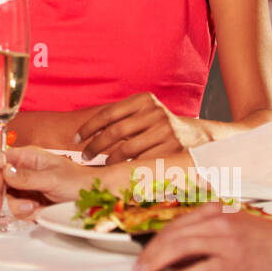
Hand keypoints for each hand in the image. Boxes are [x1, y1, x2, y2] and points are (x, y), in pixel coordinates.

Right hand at [0, 146, 84, 218]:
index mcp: (28, 157)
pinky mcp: (28, 203)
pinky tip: (37, 211)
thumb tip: (5, 171)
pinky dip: (24, 213)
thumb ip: (27, 177)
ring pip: (5, 198)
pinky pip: (16, 210)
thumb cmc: (79, 182)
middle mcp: (23, 171)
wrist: (93, 200)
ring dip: (15, 206)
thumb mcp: (53, 178)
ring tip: (33, 207)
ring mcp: (25, 188)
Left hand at [74, 93, 200, 162]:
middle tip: (84, 155)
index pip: (108, 113)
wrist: (195, 136)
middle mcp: (155, 113)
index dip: (88, 127)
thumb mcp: (143, 113)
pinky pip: (141, 162)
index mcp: (143, 100)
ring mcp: (165, 131)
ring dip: (109, 159)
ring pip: (127, 149)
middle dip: (95, 145)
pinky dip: (127, 168)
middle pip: (115, 132)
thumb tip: (84, 133)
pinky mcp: (172, 150)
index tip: (75, 138)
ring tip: (102, 163)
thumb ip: (120, 117)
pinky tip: (119, 170)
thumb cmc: (158, 125)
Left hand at [131, 203, 271, 270]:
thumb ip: (205, 234)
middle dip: (150, 253)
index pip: (174, 226)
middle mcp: (216, 221)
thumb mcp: (231, 226)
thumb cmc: (265, 241)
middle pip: (171, 235)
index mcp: (213, 211)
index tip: (143, 256)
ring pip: (179, 248)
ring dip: (158, 262)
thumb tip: (175, 254)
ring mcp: (224, 240)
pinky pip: (199, 269)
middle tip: (138, 269)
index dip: (154, 242)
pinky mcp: (233, 262)